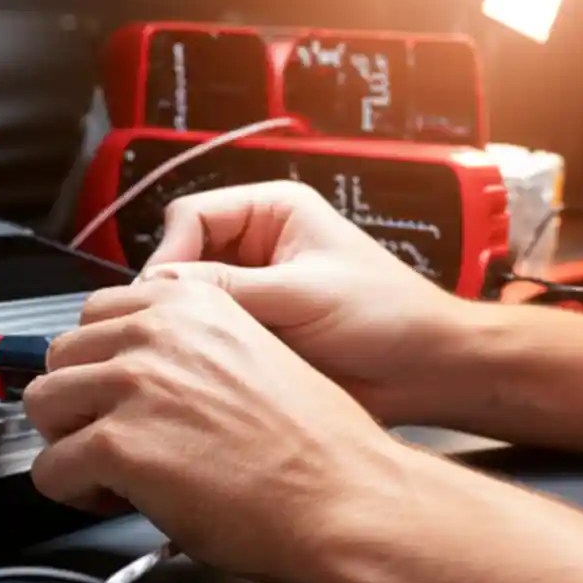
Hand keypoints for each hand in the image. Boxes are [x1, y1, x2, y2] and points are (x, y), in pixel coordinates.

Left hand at [23, 278, 405, 582]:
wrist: (347, 495)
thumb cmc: (316, 441)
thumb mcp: (251, 351)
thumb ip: (187, 346)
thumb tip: (137, 367)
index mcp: (189, 302)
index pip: (95, 313)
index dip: (100, 360)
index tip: (110, 388)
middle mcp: (155, 332)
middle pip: (61, 354)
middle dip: (78, 399)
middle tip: (105, 432)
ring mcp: (133, 384)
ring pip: (44, 404)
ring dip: (67, 440)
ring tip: (104, 468)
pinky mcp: (118, 443)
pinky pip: (51, 468)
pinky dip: (71, 490)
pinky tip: (109, 496)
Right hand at [141, 180, 465, 424]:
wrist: (427, 370)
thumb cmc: (384, 316)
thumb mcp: (302, 293)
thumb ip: (230, 287)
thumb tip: (155, 287)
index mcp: (270, 211)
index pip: (191, 216)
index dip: (170, 254)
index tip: (159, 297)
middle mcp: (254, 243)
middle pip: (183, 256)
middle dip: (175, 291)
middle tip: (168, 330)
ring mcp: (252, 287)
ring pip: (191, 297)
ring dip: (189, 321)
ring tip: (186, 352)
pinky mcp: (255, 327)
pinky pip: (210, 330)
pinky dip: (205, 345)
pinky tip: (205, 367)